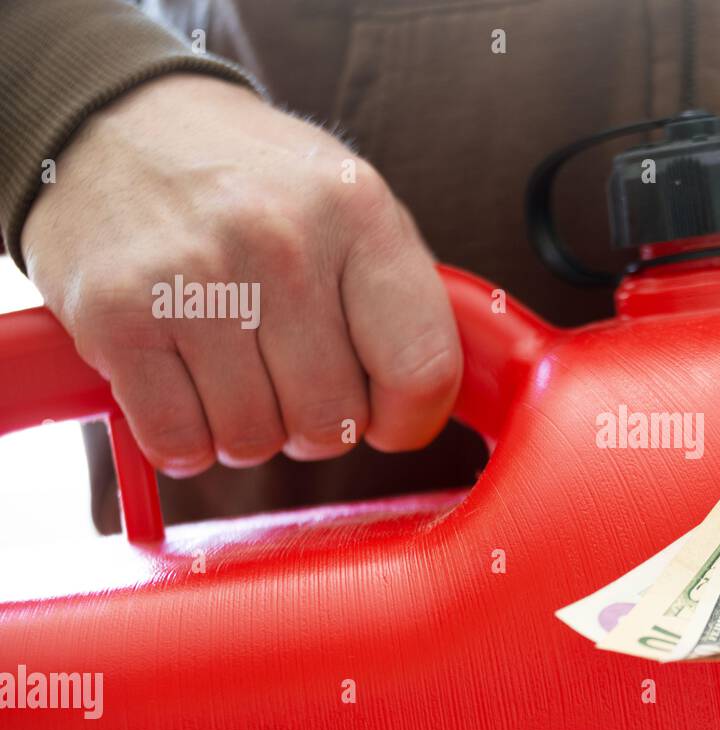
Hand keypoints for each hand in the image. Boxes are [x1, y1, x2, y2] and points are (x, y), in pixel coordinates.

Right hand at [22, 74, 460, 475]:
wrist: (120, 121)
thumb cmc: (258, 184)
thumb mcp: (355, 206)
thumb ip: (404, 298)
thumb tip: (427, 405)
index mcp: (358, 214)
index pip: (421, 369)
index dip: (409, 421)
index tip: (387, 418)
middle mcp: (281, 241)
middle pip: (333, 420)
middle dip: (317, 424)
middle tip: (290, 381)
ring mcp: (192, 277)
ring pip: (254, 440)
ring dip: (247, 431)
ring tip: (233, 372)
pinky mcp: (115, 315)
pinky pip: (178, 442)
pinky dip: (185, 441)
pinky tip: (185, 391)